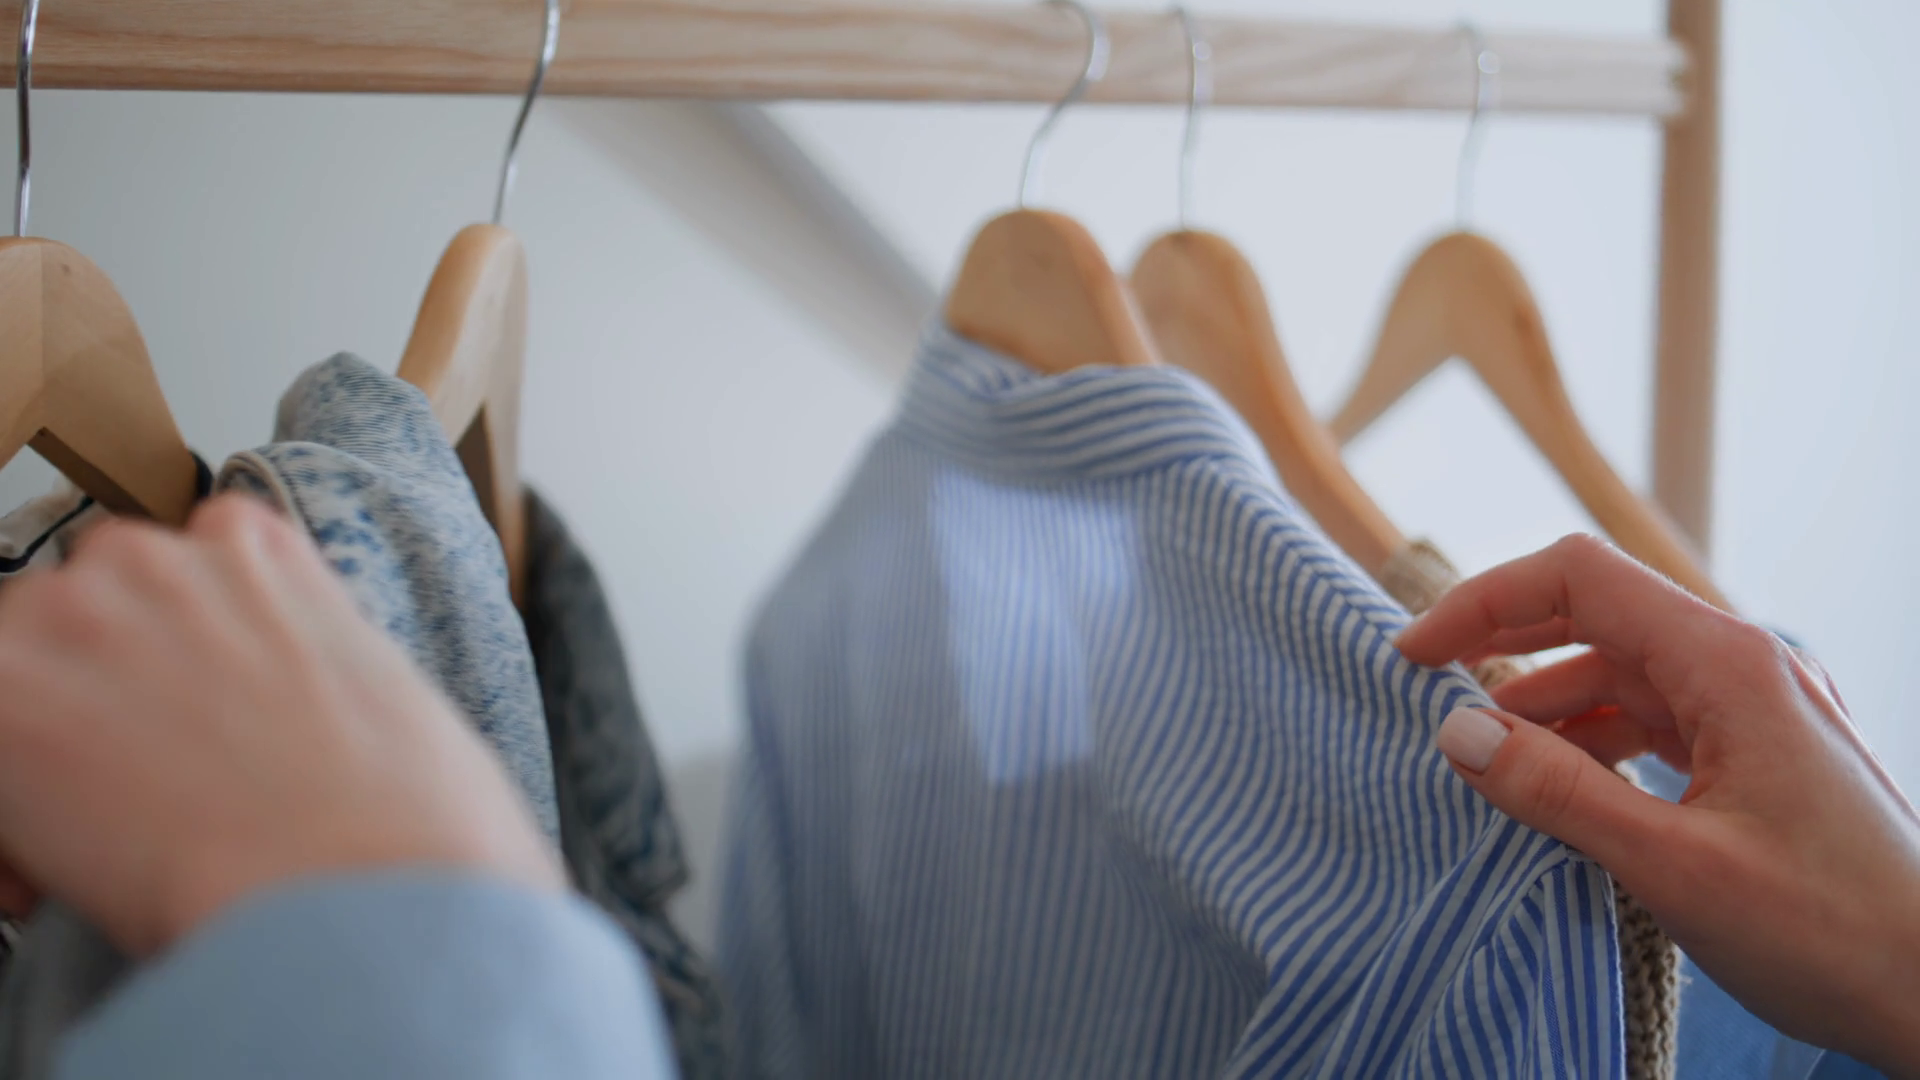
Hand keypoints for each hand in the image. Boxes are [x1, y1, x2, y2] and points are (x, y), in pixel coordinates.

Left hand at [0, 495, 560, 955]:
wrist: (368, 897)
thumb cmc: (410, 826)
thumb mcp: (387, 698)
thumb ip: (308, 664)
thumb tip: (277, 718)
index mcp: (260, 550)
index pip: (174, 563)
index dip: (163, 651)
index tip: (178, 717)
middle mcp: (159, 558)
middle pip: (74, 613)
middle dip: (87, 698)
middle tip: (127, 792)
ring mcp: (74, 616)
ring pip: (6, 677)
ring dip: (33, 757)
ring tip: (83, 848)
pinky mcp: (4, 696)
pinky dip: (1, 827)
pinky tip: (45, 880)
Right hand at [1396, 535, 1919, 1075]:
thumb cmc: (1836, 932)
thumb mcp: (1675, 866)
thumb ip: (1558, 792)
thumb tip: (1457, 733)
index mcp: (1729, 665)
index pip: (1580, 578)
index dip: (1484, 601)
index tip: (1415, 655)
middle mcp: (1746, 668)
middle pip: (1599, 613)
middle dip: (1504, 642)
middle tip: (1427, 687)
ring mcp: (1760, 712)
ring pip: (1626, 673)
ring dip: (1547, 703)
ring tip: (1485, 757)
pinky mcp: (1765, 758)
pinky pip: (1660, 722)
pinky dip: (1595, 742)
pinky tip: (1561, 788)